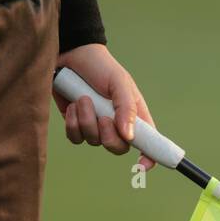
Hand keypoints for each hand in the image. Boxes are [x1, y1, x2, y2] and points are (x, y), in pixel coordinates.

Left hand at [53, 43, 156, 169]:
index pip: (148, 143)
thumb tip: (129, 137)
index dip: (149, 157)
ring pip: (94, 141)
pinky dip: (73, 123)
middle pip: (118, 148)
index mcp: (134, 115)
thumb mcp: (118, 82)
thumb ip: (126, 108)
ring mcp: (96, 126)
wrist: (70, 55)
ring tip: (83, 99)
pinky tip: (72, 106)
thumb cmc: (100, 66)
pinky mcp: (76, 125)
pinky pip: (76, 138)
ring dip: (87, 121)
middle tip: (103, 118)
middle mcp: (117, 124)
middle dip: (109, 137)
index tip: (142, 165)